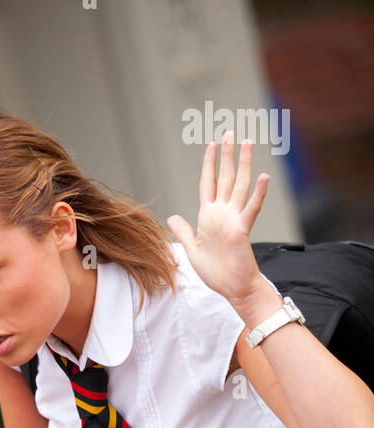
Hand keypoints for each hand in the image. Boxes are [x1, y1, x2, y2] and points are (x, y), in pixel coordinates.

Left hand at [166, 133, 268, 309]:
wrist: (232, 288)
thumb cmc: (215, 271)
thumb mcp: (192, 249)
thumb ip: (184, 231)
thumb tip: (172, 217)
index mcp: (209, 216)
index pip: (208, 183)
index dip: (209, 164)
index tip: (212, 145)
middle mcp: (223, 213)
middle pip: (224, 178)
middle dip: (226, 155)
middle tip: (230, 132)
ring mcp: (234, 219)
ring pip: (239, 185)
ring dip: (243, 164)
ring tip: (247, 142)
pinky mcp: (242, 229)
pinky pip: (251, 208)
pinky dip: (258, 193)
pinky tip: (263, 176)